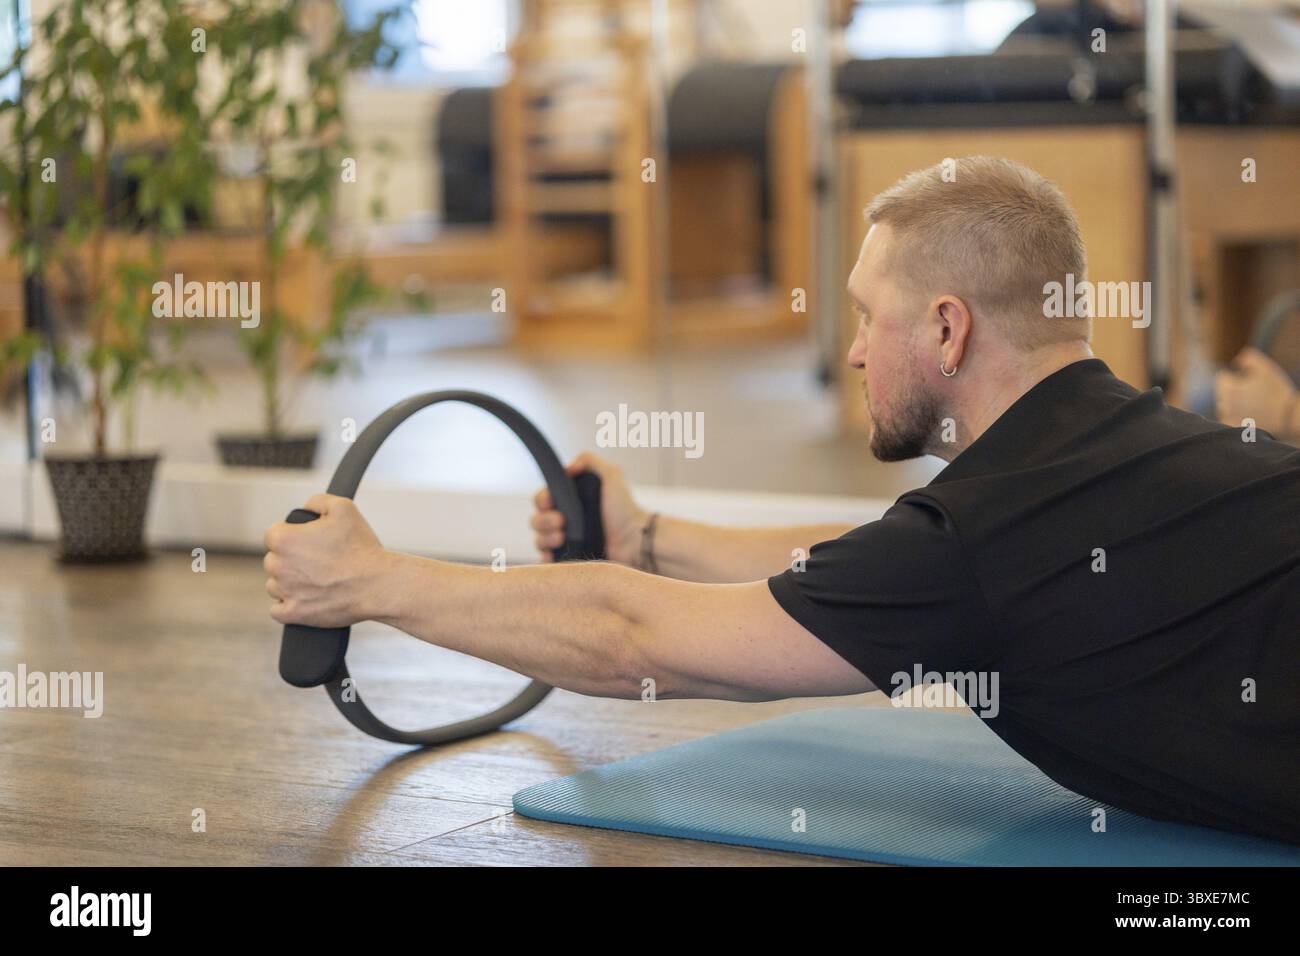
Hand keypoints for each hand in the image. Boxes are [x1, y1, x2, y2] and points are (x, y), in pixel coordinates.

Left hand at [264, 494, 392, 627]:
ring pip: (275, 585)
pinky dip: (289, 606)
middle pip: (274, 561)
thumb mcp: (343, 507)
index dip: (293, 536)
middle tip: (319, 561)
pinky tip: (307, 598)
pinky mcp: (293, 614)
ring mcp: (284, 592)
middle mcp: (277, 566)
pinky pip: (278, 610)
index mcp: (283, 539)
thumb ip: (317, 501)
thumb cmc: (361, 547)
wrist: (377, 584)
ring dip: (290, 583)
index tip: (310, 542)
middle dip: (292, 560)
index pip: (274, 535)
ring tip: (318, 581)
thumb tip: (306, 507)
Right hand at [530, 451, 647, 565]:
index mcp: (569, 501)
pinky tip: (553, 555)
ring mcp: (565, 542)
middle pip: (536, 520)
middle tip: (562, 522)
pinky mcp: (569, 560)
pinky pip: (546, 561)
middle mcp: (564, 521)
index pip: (541, 499)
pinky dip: (545, 558)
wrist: (636, 540)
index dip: (542, 500)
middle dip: (544, 521)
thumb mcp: (612, 476)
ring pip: (539, 540)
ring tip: (562, 538)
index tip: (550, 503)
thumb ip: (590, 461)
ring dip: (545, 538)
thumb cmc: (625, 509)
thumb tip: (569, 467)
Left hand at [1216, 347, 1297, 437]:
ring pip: (1224, 406)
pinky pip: (1227, 419)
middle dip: (1234, 391)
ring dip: (1233, 404)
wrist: (1287, 418)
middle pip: (1222, 392)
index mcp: (1229, 388)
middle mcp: (1224, 404)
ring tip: (1253, 405)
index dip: (1236, 377)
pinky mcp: (1233, 428)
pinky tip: (1250, 415)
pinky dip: (1235, 417)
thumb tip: (1236, 359)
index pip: (1222, 378)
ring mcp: (1227, 417)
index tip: (1249, 381)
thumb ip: (1248, 357)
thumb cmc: (1277, 391)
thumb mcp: (1266, 368)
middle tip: (1254, 394)